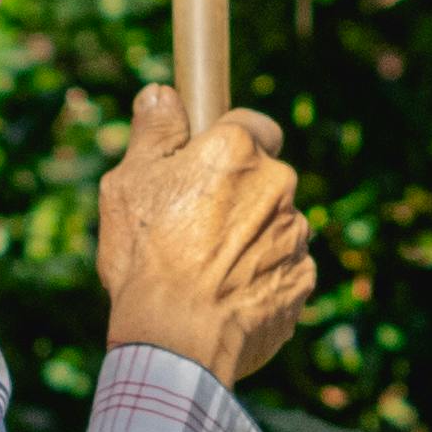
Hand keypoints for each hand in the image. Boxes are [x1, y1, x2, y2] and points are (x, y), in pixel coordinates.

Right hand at [96, 78, 313, 382]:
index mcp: (237, 150)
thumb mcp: (129, 184)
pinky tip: (225, 296)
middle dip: (237, 195)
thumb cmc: (147, 256)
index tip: (205, 164)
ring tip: (204, 271)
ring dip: (250, 238)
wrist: (177, 337)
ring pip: (274, 225)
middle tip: (192, 227)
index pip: (251, 124)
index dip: (229, 142)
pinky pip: (282, 268)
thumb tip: (162, 94)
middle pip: (264, 178)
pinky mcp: (302, 281)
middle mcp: (278, 185)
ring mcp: (295, 235)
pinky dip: (261, 278)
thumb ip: (153, 133)